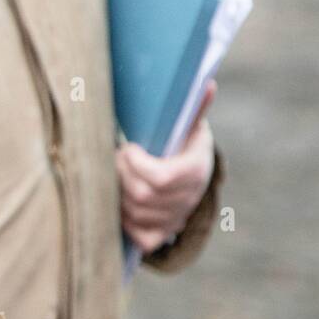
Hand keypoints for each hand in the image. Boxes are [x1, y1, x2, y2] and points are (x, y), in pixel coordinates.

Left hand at [116, 82, 216, 253]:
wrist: (192, 179)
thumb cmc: (182, 145)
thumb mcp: (190, 125)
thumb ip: (195, 107)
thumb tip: (206, 83)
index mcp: (196, 170)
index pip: (162, 178)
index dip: (137, 164)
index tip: (127, 148)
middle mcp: (187, 199)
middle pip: (141, 195)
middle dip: (120, 175)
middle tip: (113, 158)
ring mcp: (174, 220)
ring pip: (133, 213)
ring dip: (116, 193)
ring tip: (112, 175)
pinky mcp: (160, 235)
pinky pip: (134, 233)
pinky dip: (122, 218)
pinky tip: (120, 199)